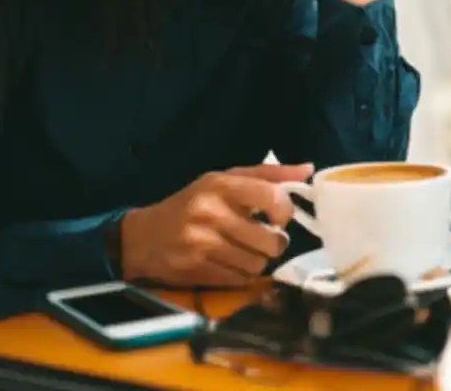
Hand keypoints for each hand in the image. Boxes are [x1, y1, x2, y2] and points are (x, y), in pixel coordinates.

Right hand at [120, 163, 313, 286]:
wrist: (142, 236)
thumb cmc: (193, 204)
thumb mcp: (225, 180)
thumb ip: (268, 175)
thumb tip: (308, 169)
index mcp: (221, 184)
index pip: (271, 196)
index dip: (285, 212)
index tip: (279, 218)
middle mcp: (210, 212)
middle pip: (270, 241)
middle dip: (273, 243)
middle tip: (263, 239)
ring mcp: (200, 243)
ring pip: (257, 264)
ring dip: (257, 261)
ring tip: (244, 251)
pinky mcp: (194, 269)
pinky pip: (239, 280)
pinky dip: (240, 275)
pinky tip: (228, 263)